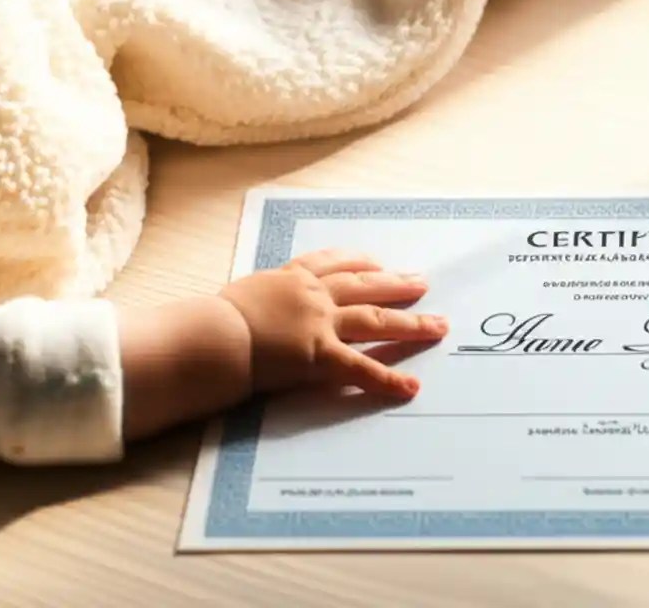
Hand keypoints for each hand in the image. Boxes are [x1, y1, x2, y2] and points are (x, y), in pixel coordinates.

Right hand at [220, 249, 448, 399]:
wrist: (210, 337)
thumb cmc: (211, 321)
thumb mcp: (241, 296)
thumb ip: (262, 299)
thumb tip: (261, 308)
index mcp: (291, 278)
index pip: (333, 263)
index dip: (360, 262)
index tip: (379, 263)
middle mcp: (313, 296)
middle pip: (366, 286)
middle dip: (398, 284)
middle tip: (423, 284)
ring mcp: (321, 324)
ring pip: (376, 320)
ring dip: (411, 322)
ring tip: (439, 326)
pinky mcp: (322, 356)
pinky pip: (362, 369)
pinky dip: (389, 379)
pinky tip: (412, 386)